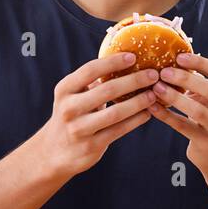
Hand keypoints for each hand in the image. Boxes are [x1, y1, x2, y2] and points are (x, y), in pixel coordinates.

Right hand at [36, 53, 159, 178]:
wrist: (54, 152)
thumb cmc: (73, 114)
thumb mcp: (73, 95)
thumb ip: (92, 81)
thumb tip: (126, 59)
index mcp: (65, 89)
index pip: (90, 70)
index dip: (113, 62)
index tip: (133, 56)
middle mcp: (69, 108)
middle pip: (107, 90)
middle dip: (134, 81)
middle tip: (153, 75)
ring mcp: (79, 129)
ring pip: (116, 112)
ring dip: (138, 102)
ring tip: (153, 94)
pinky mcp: (91, 146)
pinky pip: (119, 130)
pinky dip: (135, 120)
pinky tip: (147, 113)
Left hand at [147, 51, 207, 168]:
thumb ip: (203, 78)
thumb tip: (174, 56)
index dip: (200, 63)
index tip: (179, 57)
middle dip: (185, 78)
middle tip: (164, 72)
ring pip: (197, 111)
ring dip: (174, 97)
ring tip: (157, 87)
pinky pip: (183, 127)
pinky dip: (166, 115)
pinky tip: (152, 107)